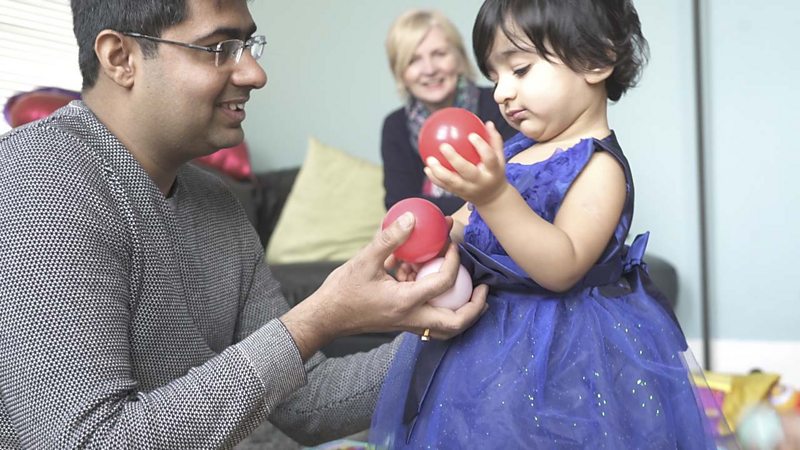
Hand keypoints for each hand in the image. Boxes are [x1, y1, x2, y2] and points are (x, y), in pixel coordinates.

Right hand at [282, 212, 487, 358]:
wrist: (326, 318)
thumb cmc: (343, 290)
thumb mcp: (366, 260)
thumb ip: (390, 239)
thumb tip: (411, 217)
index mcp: (405, 302)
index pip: (442, 282)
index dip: (453, 260)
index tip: (452, 244)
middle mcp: (412, 318)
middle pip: (456, 323)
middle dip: (475, 307)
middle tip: (483, 288)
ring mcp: (408, 324)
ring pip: (446, 328)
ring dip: (462, 312)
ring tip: (470, 291)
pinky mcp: (403, 323)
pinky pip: (431, 320)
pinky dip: (439, 305)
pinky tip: (430, 282)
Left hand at [423, 121, 509, 206]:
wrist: (492, 197)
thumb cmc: (494, 171)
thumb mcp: (499, 158)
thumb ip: (494, 140)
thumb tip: (487, 123)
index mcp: (493, 171)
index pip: (489, 158)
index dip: (481, 146)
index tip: (471, 135)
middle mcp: (480, 181)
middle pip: (467, 171)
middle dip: (454, 159)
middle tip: (443, 146)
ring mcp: (469, 189)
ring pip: (452, 181)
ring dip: (439, 171)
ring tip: (429, 160)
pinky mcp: (459, 194)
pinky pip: (445, 186)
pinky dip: (435, 178)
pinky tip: (427, 168)